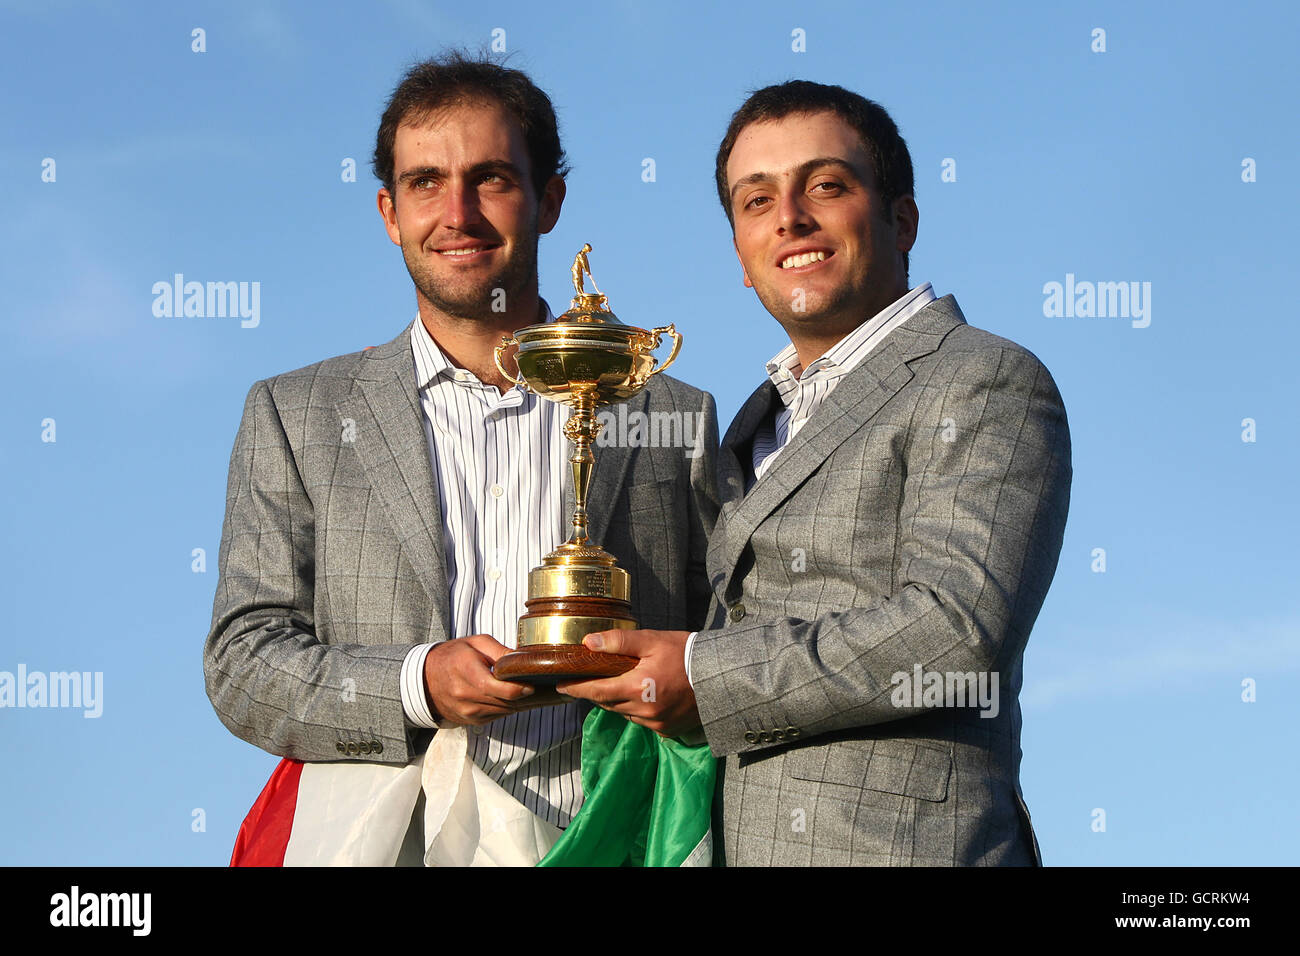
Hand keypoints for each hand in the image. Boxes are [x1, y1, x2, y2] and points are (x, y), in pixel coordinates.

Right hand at [423, 634, 563, 725]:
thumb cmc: (453, 655)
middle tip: (546, 689)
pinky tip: (517, 698)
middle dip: (527, 697)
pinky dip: (507, 707)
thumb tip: (525, 659)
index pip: (502, 689)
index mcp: (468, 673)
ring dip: (520, 703)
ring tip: (536, 693)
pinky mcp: (470, 721)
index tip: (534, 684)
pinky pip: (497, 716)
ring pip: (504, 711)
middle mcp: (467, 696)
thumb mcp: (476, 643)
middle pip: (507, 702)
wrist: (425, 679)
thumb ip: (500, 652)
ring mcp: (468, 712)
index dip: (522, 689)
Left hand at [556, 630, 700, 738]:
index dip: (576, 689)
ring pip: (626, 714)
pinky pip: (644, 722)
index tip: (559, 686)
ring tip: (619, 685)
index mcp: (638, 688)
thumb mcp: (652, 641)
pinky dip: (638, 710)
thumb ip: (619, 642)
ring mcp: (658, 724)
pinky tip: (644, 696)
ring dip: (619, 701)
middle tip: (587, 681)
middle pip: (609, 704)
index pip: (597, 691)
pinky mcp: (669, 730)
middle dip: (597, 693)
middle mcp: (645, 711)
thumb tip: (589, 643)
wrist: (721, 675)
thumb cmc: (686, 653)